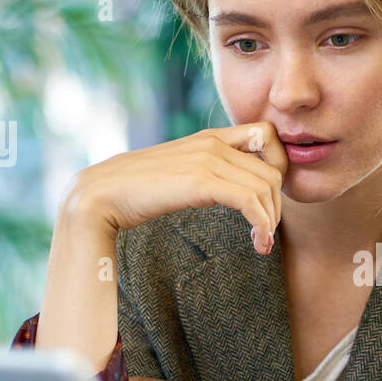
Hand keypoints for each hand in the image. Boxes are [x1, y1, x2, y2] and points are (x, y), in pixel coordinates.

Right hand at [70, 122, 288, 254]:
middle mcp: (213, 141)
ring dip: (271, 221)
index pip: (269, 136)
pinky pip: (250, 201)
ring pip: (267, 186)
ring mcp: (207, 158)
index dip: (279, 167)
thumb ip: (209, 171)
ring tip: (261, 243)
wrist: (102, 194)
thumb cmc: (140, 190)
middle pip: (274, 169)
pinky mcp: (201, 180)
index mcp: (211, 136)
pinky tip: (257, 244)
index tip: (269, 199)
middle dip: (277, 205)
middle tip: (266, 232)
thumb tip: (234, 189)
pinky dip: (261, 225)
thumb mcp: (183, 172)